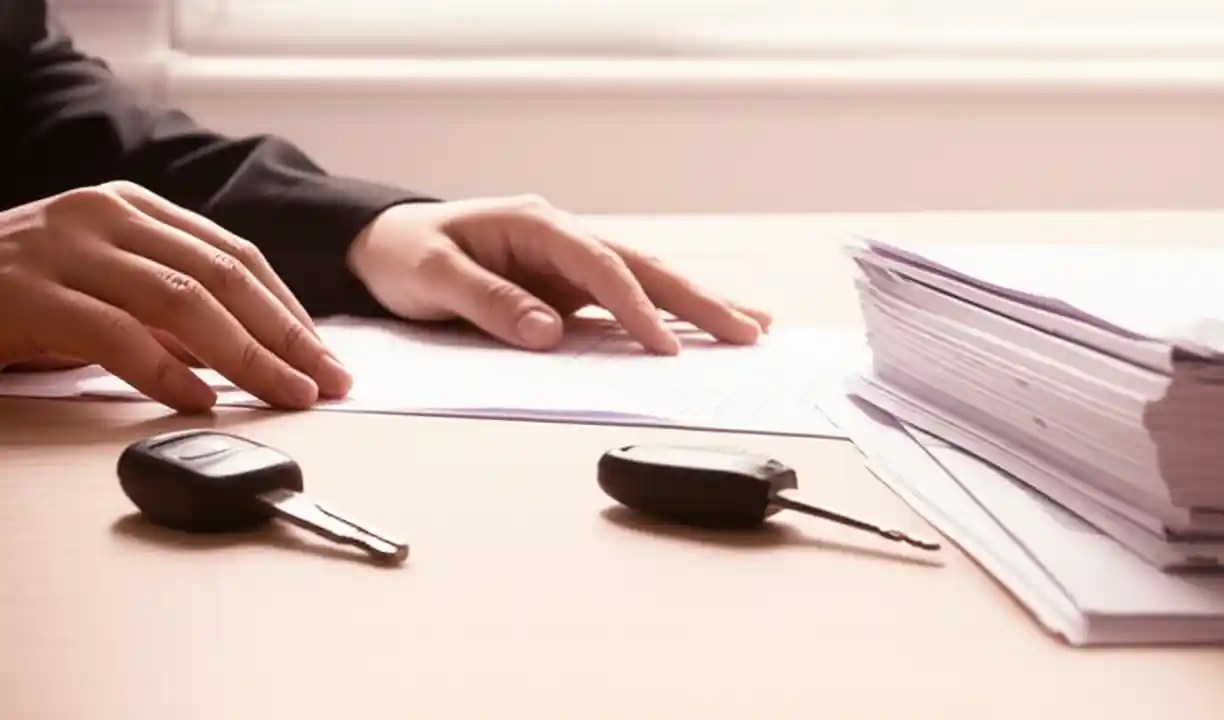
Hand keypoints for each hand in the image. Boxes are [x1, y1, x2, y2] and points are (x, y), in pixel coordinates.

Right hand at [0, 181, 352, 411]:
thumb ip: (173, 307)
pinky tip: (199, 401)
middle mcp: (106, 215)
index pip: (237, 258)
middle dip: (286, 336)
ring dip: (247, 357)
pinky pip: (116, 334)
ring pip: (183, 302)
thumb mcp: (108, 285)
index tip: (327, 358)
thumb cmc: (23, 294)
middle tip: (326, 383)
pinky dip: (166, 372)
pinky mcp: (29, 291)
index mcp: (135, 209)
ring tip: (285, 396)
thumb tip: (259, 354)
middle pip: (224, 277)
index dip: (290, 311)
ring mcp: (67, 248)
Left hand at [345, 195, 771, 353]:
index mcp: (535, 225)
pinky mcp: (565, 288)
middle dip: (699, 299)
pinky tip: (698, 333)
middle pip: (644, 266)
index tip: (664, 346)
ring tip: (752, 326)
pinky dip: (664, 316)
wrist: (381, 243)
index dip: (635, 306)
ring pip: (646, 280)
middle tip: (750, 329)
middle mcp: (562, 239)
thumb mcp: (432, 275)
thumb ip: (488, 301)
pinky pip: (623, 301)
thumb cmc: (403, 252)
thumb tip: (548, 334)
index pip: (600, 265)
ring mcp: (567, 264)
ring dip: (697, 304)